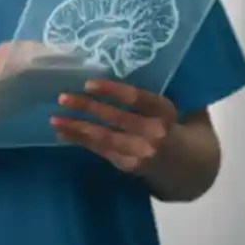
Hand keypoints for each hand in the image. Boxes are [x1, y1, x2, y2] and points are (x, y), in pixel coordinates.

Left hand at [52, 79, 178, 174]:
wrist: (189, 166)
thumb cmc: (174, 126)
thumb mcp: (169, 107)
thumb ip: (149, 95)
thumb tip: (111, 78)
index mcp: (164, 110)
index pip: (135, 98)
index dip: (111, 90)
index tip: (88, 84)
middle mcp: (154, 132)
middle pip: (116, 118)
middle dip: (87, 107)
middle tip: (62, 98)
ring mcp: (141, 152)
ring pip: (104, 138)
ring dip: (77, 128)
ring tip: (54, 119)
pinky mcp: (129, 166)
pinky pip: (101, 151)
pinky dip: (81, 141)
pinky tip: (64, 134)